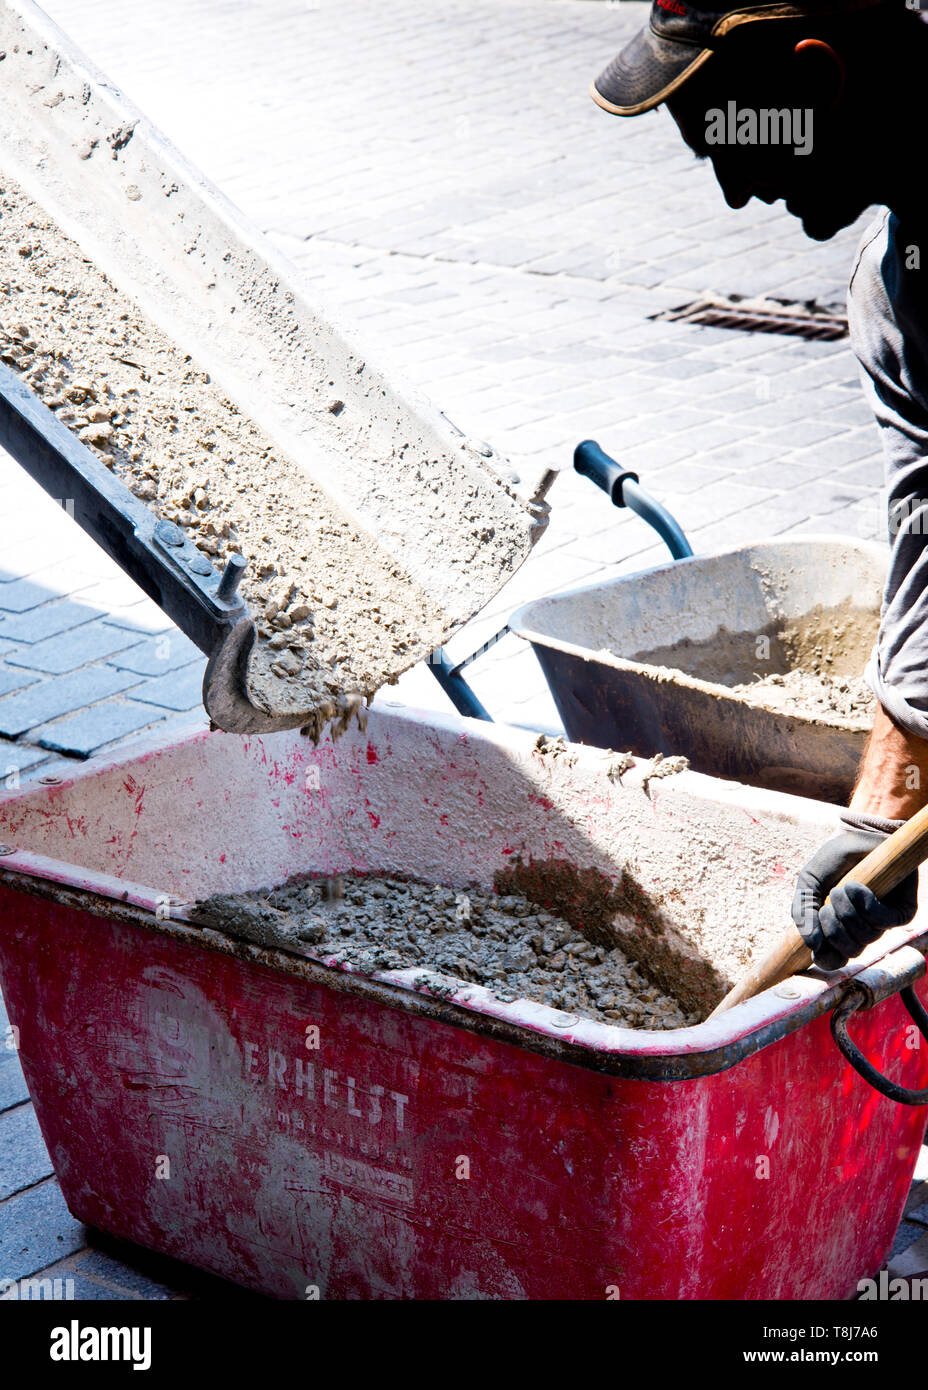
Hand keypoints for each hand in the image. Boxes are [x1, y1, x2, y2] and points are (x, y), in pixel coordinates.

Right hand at [791, 812, 917, 969]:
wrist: (858, 835)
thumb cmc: (833, 861)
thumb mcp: (808, 883)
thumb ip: (802, 912)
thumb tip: (811, 944)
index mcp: (838, 929)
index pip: (833, 961)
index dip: (824, 959)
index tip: (815, 946)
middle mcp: (861, 930)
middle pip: (849, 951)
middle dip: (833, 929)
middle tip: (826, 906)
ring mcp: (882, 923)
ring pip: (865, 937)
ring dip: (848, 912)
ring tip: (843, 888)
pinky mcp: (901, 911)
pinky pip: (882, 921)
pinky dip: (866, 905)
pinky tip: (857, 887)